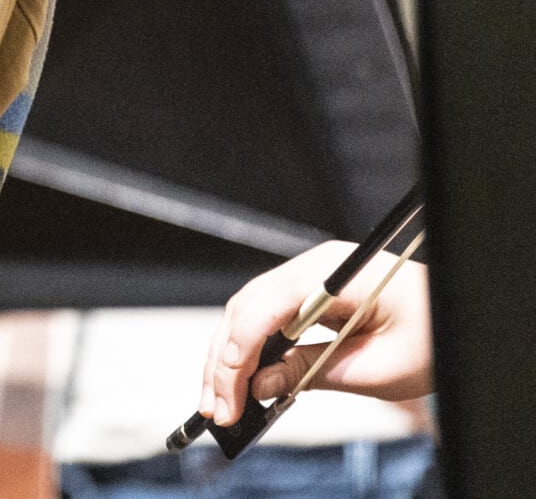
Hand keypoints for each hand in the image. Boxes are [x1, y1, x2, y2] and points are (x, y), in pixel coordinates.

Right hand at [199, 241, 433, 425]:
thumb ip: (315, 372)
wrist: (459, 317)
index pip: (267, 304)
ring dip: (230, 359)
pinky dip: (250, 353)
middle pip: (247, 309)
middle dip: (225, 361)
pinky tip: (241, 383)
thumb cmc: (433, 338)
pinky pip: (266, 321)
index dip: (241, 346)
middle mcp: (312, 269)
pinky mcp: (307, 297)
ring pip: (248, 315)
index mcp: (333, 273)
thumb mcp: (380, 368)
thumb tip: (261, 385)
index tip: (231, 387)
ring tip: (220, 403)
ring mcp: (307, 280)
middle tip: (216, 407)